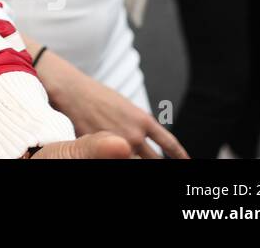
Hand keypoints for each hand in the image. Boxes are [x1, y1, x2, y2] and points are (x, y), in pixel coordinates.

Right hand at [36, 48, 187, 157]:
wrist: (72, 91)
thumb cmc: (96, 96)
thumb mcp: (125, 105)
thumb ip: (137, 122)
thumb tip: (147, 137)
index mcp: (143, 120)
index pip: (169, 144)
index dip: (180, 156)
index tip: (187, 162)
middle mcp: (134, 134)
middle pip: (155, 160)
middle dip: (159, 164)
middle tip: (165, 167)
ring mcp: (117, 143)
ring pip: (137, 161)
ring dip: (141, 162)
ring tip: (144, 164)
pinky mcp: (100, 147)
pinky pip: (116, 158)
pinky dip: (122, 158)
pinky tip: (121, 159)